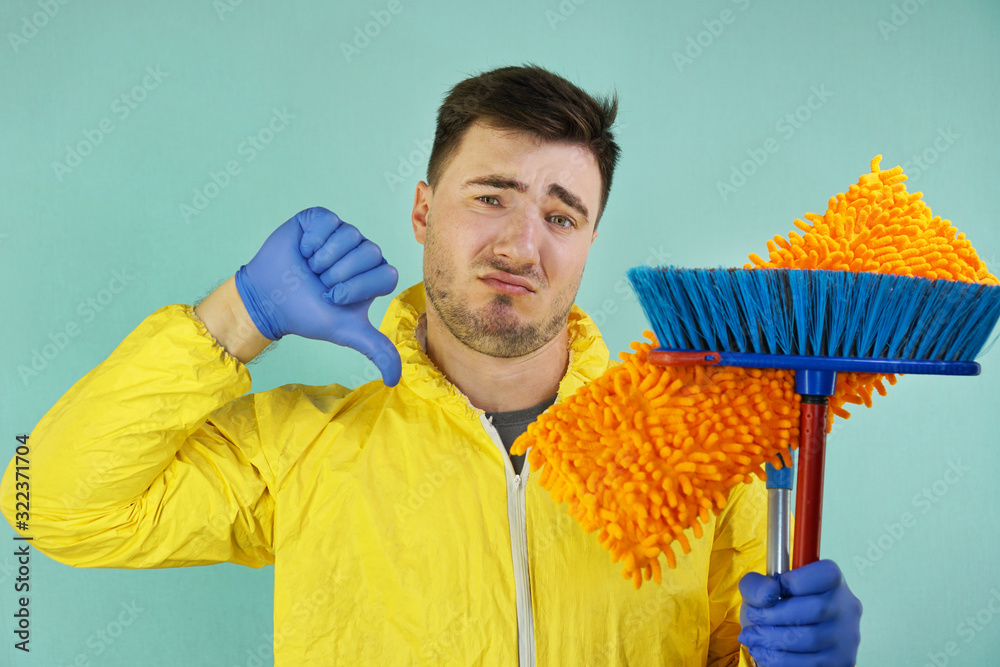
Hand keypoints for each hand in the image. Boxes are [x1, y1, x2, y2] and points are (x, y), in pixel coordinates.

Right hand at [234, 207, 401, 385]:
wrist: (270, 298)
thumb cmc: (309, 313)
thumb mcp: (346, 332)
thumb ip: (377, 349)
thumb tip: (395, 381)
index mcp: (375, 276)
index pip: (387, 274)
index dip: (358, 288)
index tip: (334, 298)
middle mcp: (364, 253)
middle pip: (370, 252)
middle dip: (340, 274)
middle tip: (320, 283)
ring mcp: (344, 234)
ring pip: (350, 234)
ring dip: (325, 258)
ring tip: (310, 269)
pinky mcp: (322, 219)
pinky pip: (329, 220)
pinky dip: (313, 239)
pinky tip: (303, 251)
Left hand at [739, 560, 861, 665]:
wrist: (783, 640)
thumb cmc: (774, 609)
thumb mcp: (759, 590)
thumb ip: (756, 584)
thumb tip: (769, 593)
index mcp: (832, 580)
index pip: (826, 573)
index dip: (792, 581)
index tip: (772, 592)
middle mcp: (847, 607)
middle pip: (816, 609)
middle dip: (775, 615)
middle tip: (753, 617)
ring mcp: (847, 637)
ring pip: (812, 639)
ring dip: (773, 639)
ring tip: (752, 637)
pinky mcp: (841, 661)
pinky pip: (811, 664)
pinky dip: (780, 659)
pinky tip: (763, 652)